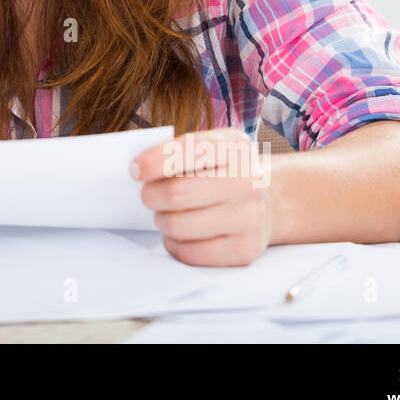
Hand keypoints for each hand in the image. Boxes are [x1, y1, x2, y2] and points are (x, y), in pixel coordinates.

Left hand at [131, 127, 272, 265]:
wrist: (264, 203)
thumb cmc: (222, 173)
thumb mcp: (210, 148)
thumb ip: (177, 152)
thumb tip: (137, 170)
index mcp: (236, 146)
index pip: (187, 151)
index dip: (153, 162)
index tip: (135, 170)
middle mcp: (249, 181)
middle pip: (178, 192)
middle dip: (151, 195)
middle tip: (149, 195)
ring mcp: (251, 217)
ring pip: (179, 225)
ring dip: (161, 221)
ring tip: (166, 214)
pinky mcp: (245, 250)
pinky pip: (190, 252)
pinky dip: (174, 244)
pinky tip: (179, 234)